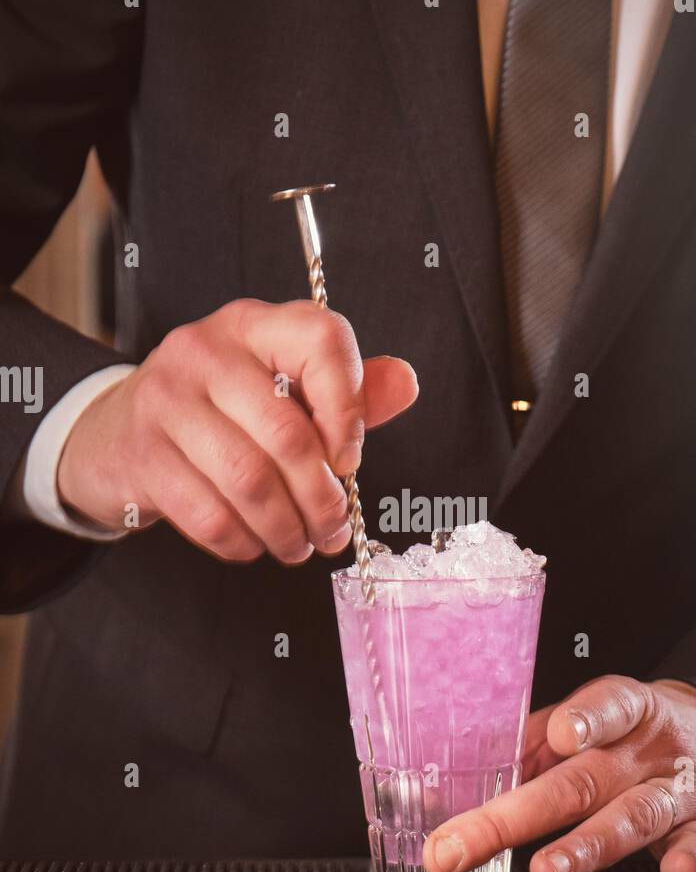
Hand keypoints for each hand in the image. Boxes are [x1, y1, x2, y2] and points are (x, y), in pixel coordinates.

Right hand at [57, 298, 416, 562]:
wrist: (113, 432)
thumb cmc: (217, 412)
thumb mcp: (279, 386)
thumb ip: (344, 390)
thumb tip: (405, 383)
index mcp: (254, 325)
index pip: (320, 340)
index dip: (349, 406)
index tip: (350, 459)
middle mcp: (206, 352)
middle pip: (287, 432)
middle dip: (321, 498)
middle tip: (334, 530)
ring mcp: (166, 401)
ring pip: (248, 480)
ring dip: (286, 528)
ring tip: (299, 546)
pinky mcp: (141, 455)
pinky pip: (208, 513)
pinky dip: (241, 541)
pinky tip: (254, 544)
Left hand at [423, 676, 695, 871]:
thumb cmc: (634, 735)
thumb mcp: (590, 722)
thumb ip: (530, 746)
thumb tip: (451, 786)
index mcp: (621, 711)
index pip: (606, 706)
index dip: (584, 720)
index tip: (557, 736)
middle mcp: (647, 750)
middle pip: (584, 781)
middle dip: (519, 817)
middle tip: (467, 844)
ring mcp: (679, 790)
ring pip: (634, 817)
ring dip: (588, 847)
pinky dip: (685, 860)